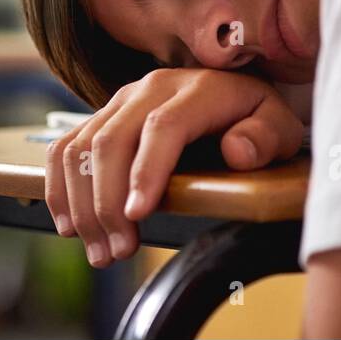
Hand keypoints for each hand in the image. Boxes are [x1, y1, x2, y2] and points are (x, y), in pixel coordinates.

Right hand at [45, 67, 305, 267]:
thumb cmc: (255, 118)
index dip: (146, 170)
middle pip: (112, 140)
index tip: (137, 216)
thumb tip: (238, 151)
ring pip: (82, 147)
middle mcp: (151, 88)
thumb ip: (266, 137)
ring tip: (100, 251)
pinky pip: (65, 148)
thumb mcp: (280, 125)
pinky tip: (70, 225)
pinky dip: (60, 187)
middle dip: (108, 201)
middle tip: (119, 251)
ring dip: (83, 204)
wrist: (232, 93)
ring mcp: (120, 101)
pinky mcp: (100, 116)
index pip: (163, 127)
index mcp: (198, 89)